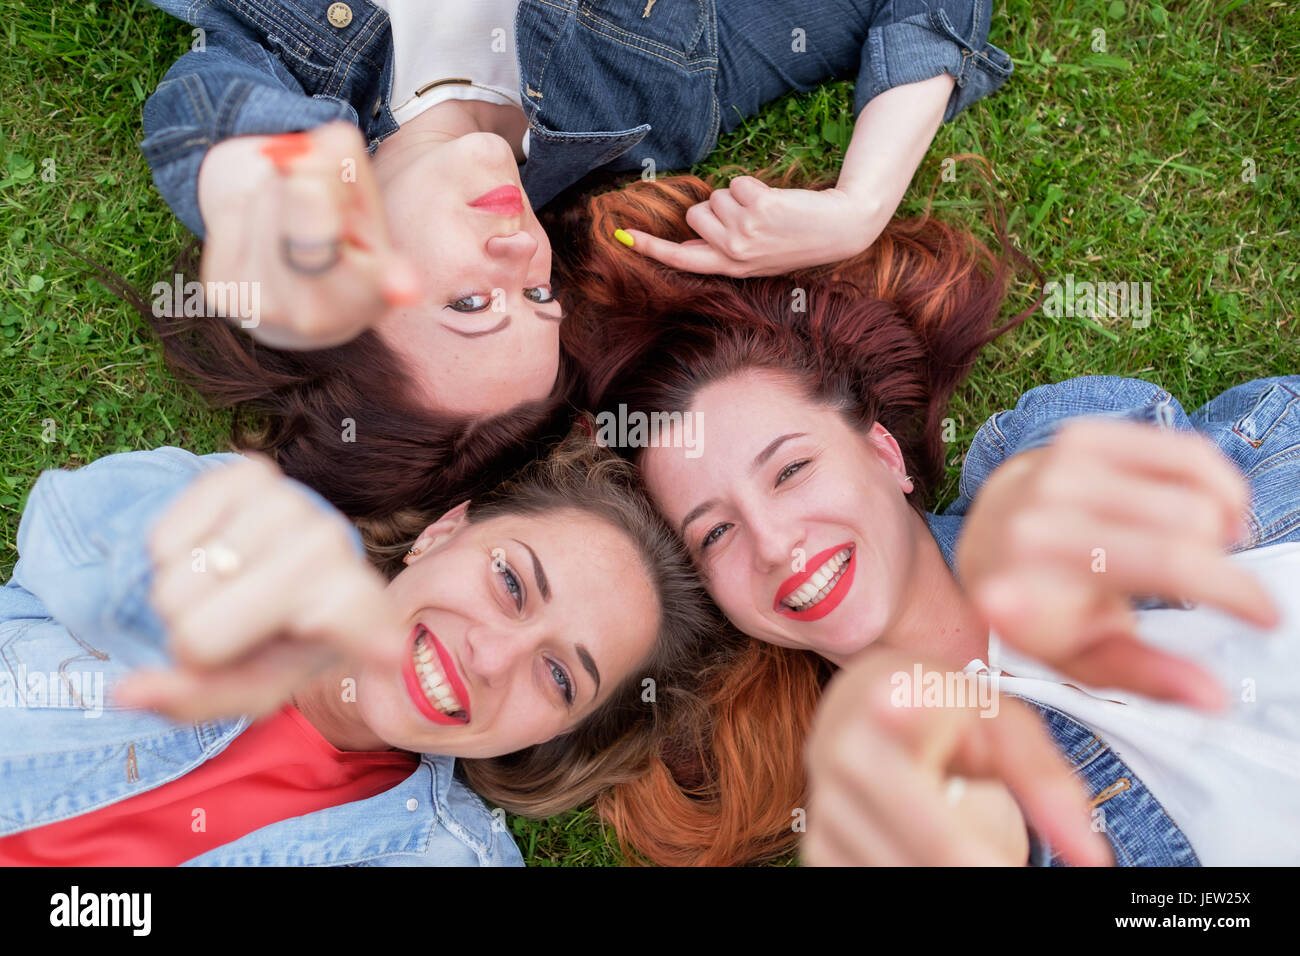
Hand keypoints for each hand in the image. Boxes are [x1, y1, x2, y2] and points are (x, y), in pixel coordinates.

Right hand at [114, 455, 405, 720]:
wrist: (266, 562)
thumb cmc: (269, 639)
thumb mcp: (249, 686)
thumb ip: (197, 701)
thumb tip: (127, 691)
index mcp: (358, 608)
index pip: (354, 622)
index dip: (366, 638)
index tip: (389, 652)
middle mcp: (334, 547)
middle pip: (199, 636)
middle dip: (189, 644)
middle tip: (229, 628)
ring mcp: (293, 502)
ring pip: (172, 588)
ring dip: (178, 599)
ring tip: (224, 588)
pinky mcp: (249, 471)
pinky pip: (163, 540)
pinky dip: (167, 557)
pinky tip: (210, 551)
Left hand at [197, 121, 419, 349]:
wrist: (298, 284)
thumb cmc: (343, 233)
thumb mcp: (360, 198)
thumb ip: (343, 160)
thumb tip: (293, 159)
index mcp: (374, 294)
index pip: (384, 282)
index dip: (395, 282)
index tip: (405, 288)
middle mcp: (323, 315)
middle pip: (307, 199)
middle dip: (312, 180)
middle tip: (324, 204)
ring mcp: (268, 309)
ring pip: (265, 200)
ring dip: (276, 195)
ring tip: (294, 225)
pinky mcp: (226, 293)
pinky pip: (230, 213)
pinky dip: (244, 212)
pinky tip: (264, 238)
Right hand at [617, 177, 881, 276]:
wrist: (839, 230)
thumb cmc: (797, 239)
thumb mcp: (758, 255)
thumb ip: (724, 247)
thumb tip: (692, 231)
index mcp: (731, 268)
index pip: (681, 259)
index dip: (651, 247)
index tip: (623, 236)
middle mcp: (734, 254)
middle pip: (695, 215)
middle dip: (716, 207)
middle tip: (749, 217)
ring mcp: (745, 233)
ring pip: (716, 196)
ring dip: (738, 195)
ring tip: (767, 210)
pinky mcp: (757, 210)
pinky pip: (736, 183)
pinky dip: (753, 184)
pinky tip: (776, 201)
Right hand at [803, 646, 1110, 865]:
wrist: (863, 701)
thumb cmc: (943, 707)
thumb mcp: (1003, 719)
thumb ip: (1047, 780)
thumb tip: (1092, 859)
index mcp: (888, 700)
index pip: (916, 756)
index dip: (949, 819)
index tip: (1000, 862)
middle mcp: (841, 753)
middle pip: (936, 852)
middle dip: (990, 866)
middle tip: (1020, 866)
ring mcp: (822, 805)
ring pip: (906, 878)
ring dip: (958, 879)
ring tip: (985, 852)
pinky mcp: (815, 847)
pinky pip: (876, 885)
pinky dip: (919, 881)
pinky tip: (935, 858)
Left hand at [956, 419, 1279, 710]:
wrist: (989, 543)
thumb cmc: (1045, 609)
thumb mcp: (1082, 659)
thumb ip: (1148, 677)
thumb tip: (1216, 698)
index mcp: (1040, 573)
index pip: (1167, 565)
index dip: (1234, 592)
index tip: (1268, 618)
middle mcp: (1043, 513)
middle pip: (1192, 525)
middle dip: (1219, 566)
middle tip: (1207, 588)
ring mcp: (1060, 466)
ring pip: (1198, 487)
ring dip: (1219, 524)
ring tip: (1198, 552)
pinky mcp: (1082, 436)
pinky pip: (1186, 451)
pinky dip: (1213, 485)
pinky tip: (1198, 513)